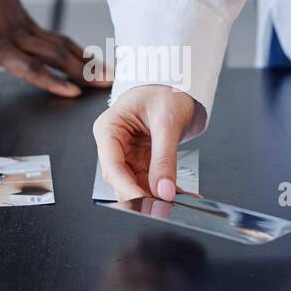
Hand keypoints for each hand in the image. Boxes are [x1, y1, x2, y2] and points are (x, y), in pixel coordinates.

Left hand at [0, 0, 105, 97]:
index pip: (26, 65)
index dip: (49, 79)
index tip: (71, 90)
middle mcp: (16, 37)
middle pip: (55, 58)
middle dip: (82, 73)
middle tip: (107, 85)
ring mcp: (27, 30)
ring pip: (62, 48)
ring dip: (87, 63)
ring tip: (110, 76)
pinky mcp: (32, 26)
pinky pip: (59, 42)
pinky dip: (78, 53)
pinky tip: (93, 63)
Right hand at [93, 85, 197, 200]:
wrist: (179, 83)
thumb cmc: (165, 89)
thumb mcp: (166, 122)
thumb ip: (164, 158)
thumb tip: (164, 190)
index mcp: (109, 129)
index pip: (112, 167)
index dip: (127, 188)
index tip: (144, 203)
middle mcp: (114, 143)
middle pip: (123, 179)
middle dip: (144, 194)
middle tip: (164, 207)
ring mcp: (128, 153)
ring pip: (137, 183)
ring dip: (157, 194)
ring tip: (178, 201)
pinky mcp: (142, 159)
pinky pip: (151, 179)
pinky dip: (166, 188)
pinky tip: (182, 194)